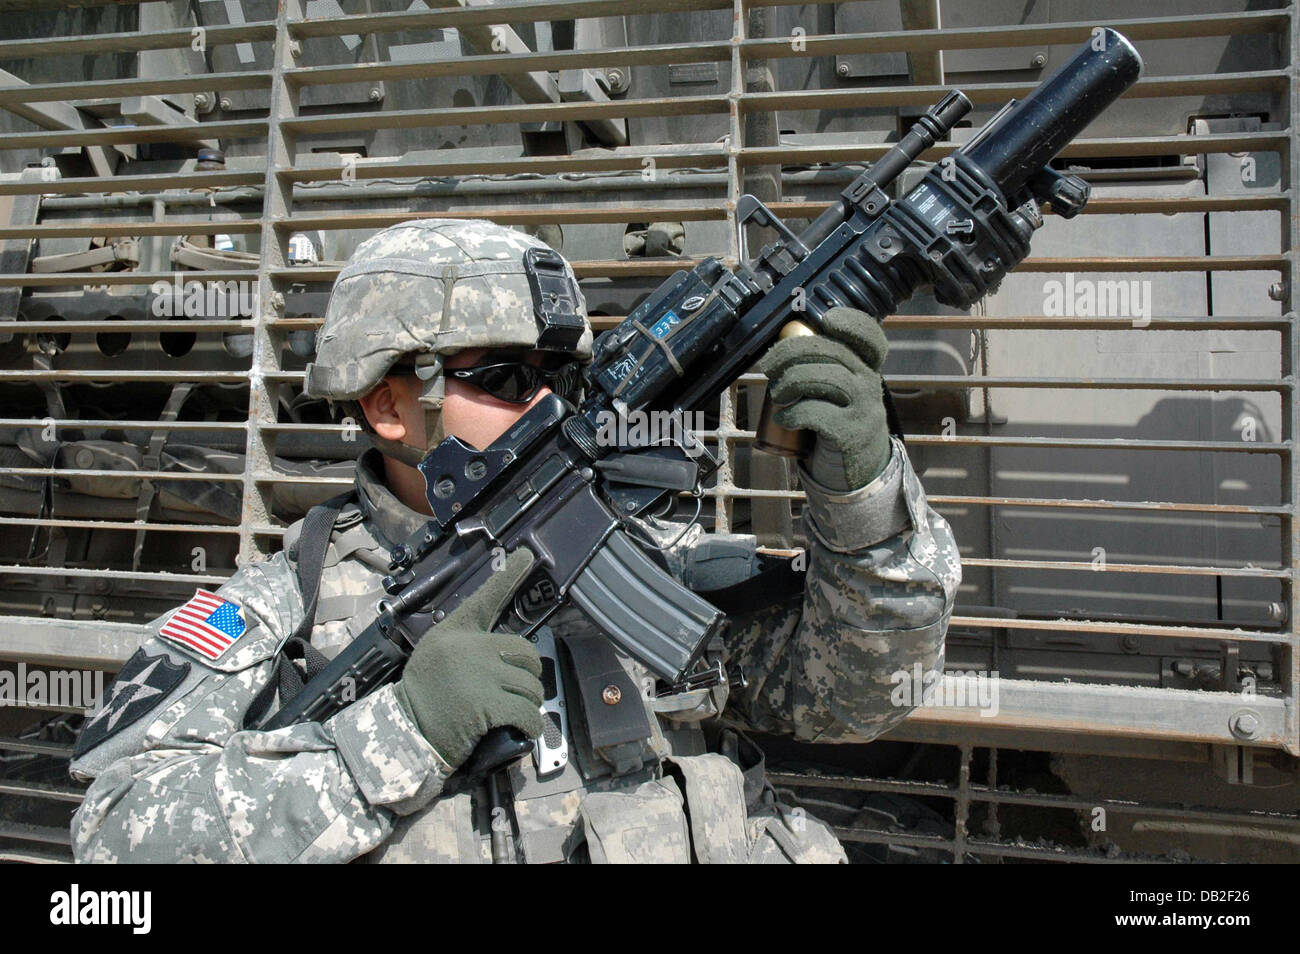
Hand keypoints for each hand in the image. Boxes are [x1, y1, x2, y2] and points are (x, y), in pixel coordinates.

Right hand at [395, 548, 543, 768]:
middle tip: (511, 691)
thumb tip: (507, 648)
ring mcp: (481, 676)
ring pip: (531, 687)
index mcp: (458, 632)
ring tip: (506, 712)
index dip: (510, 575)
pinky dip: (528, 725)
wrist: (405, 730)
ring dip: (527, 703)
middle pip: (527, 654)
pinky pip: (527, 712)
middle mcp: (471, 648)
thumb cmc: (424, 693)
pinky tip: (518, 728)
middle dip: (527, 676)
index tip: (526, 555)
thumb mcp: (438, 652)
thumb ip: (468, 643)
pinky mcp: (487, 706)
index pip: (488, 598)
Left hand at [756, 307, 891, 490]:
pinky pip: (818, 413)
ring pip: (826, 377)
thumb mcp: (838, 393)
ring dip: (791, 381)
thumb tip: (781, 348)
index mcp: (867, 369)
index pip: (870, 337)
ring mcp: (864, 409)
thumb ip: (822, 369)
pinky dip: (793, 412)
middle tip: (768, 366)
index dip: (851, 323)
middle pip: (833, 351)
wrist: (857, 473)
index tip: (826, 321)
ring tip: (777, 394)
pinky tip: (783, 418)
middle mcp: (870, 384)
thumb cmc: (837, 424)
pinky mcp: (850, 434)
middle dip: (791, 352)